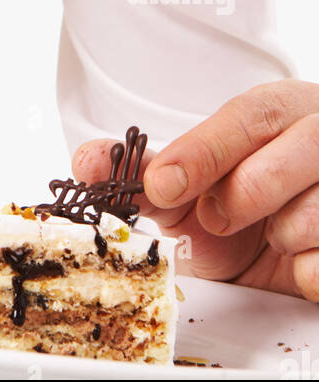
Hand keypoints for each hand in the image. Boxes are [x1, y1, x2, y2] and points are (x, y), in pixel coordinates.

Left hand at [72, 82, 318, 301]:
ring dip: (281, 234)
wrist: (286, 245)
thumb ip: (142, 172)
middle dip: (244, 195)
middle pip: (291, 154)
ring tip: (268, 234)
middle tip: (218, 216)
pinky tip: (295, 259)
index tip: (162, 185)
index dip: (202, 152)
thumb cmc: (240, 197)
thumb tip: (86, 161)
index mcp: (278, 112)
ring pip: (317, 212)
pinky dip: (307, 269)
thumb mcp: (189, 186)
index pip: (248, 117)